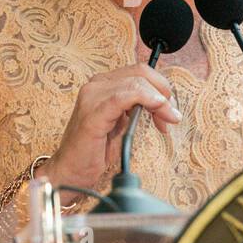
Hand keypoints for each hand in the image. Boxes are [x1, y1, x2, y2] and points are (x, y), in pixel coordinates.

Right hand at [44, 64, 180, 188]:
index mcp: (103, 85)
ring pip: (136, 82)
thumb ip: (137, 108)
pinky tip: (156, 110)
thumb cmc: (94, 150)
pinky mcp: (93, 113)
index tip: (169, 109)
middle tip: (171, 115)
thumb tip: (163, 101)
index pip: (139, 72)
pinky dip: (145, 100)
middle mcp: (96, 85)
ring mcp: (92, 97)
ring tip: (167, 120)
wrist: (70, 171)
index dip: (160, 86)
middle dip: (163, 92)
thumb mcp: (121, 123)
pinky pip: (123, 96)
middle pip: (141, 72)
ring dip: (159, 100)